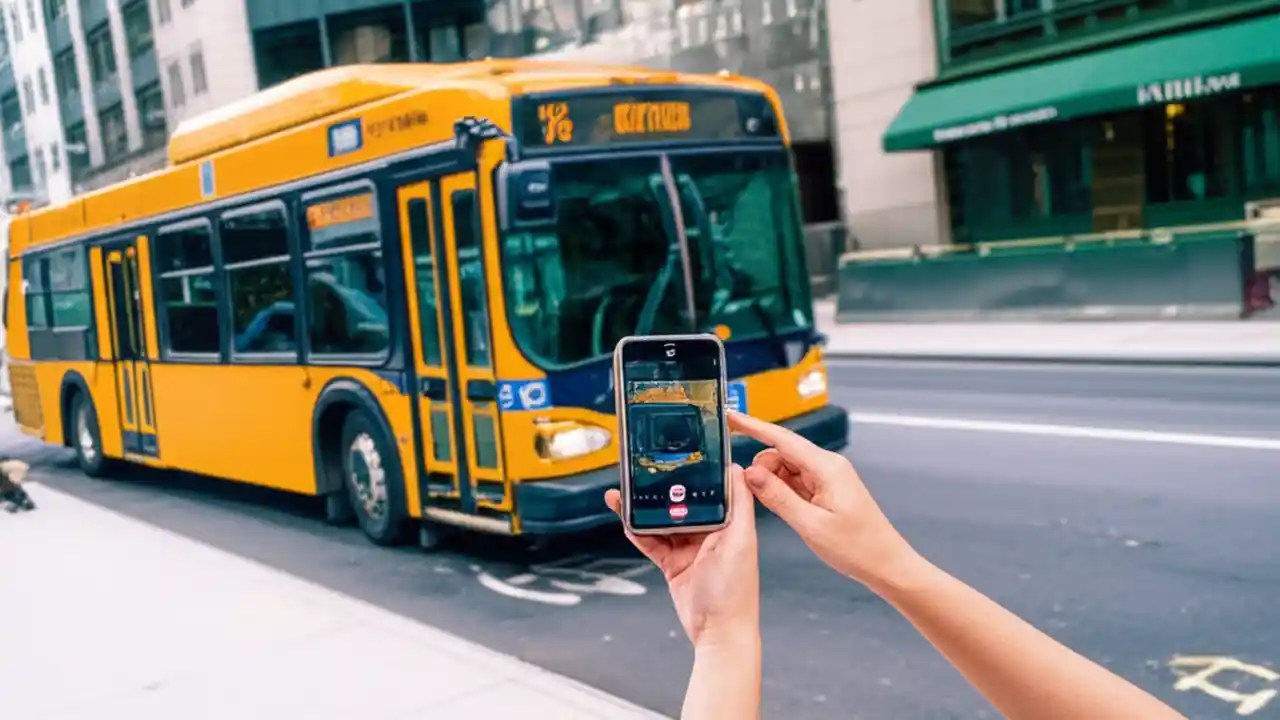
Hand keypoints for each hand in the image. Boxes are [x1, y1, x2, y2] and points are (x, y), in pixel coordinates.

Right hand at [605, 466, 759, 648]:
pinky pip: (652, 541)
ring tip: (624, 492)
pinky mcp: (674, 563)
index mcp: (730, 522)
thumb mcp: (740, 542)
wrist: (718, 634)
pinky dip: (638, 530)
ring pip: (662, 519)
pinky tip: (625, 518)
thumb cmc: (736, 594)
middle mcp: (711, 532)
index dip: (694, 471)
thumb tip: (738, 469)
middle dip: (662, 487)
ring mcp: (690, 548)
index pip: (710, 488)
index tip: (678, 454)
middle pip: (681, 500)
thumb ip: (739, 506)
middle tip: (642, 471)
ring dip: (644, 507)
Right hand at [729, 411, 916, 591]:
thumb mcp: (810, 525)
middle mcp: (827, 466)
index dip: (754, 426)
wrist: (886, 564)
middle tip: (749, 493)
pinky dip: (783, 490)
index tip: (731, 417)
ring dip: (772, 482)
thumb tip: (749, 472)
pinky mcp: (827, 490)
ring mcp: (828, 477)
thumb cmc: (856, 548)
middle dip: (761, 468)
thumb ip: (778, 496)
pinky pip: (796, 481)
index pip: (782, 439)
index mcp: (826, 467)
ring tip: (769, 506)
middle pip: (782, 453)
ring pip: (787, 468)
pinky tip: (780, 506)